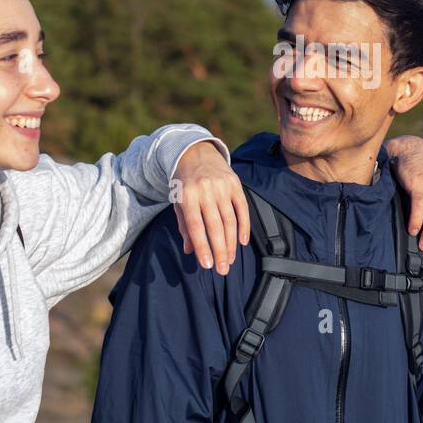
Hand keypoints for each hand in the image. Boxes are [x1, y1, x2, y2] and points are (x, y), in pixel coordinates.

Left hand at [172, 141, 249, 274]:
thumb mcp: (178, 202)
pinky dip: (244, 227)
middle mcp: (205, 190)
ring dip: (231, 243)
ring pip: (230, 220)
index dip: (202, 247)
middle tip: (222, 270)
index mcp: (187, 196)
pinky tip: (242, 242)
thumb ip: (184, 226)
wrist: (195, 152)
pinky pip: (242, 208)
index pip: (196, 227)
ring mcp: (222, 186)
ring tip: (230, 260)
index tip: (207, 265)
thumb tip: (189, 251)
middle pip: (215, 226)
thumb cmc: (184, 183)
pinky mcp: (235, 184)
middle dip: (220, 250)